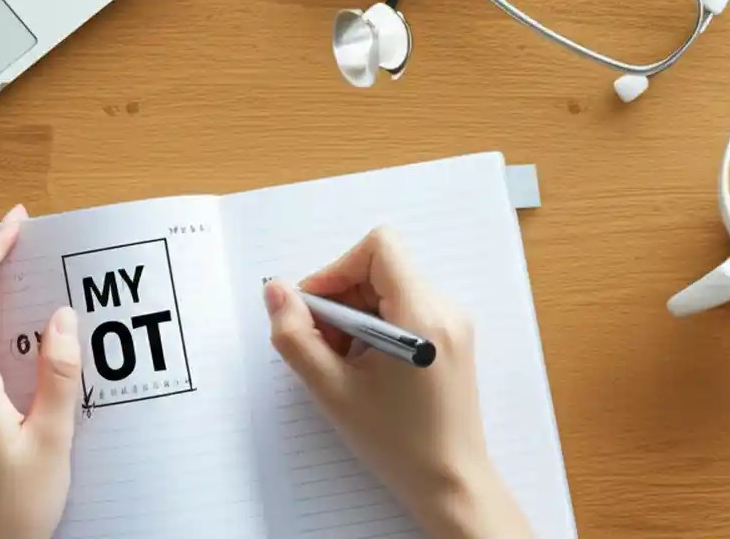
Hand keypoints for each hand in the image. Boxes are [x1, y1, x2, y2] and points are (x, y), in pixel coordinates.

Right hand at [264, 228, 532, 538]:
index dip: (337, 269)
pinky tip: (364, 367)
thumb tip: (276, 292)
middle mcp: (445, 309)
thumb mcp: (332, 390)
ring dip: (355, 315)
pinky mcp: (451, 338)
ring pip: (389, 289)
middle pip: (380, 268)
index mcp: (422, 315)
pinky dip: (375, 326)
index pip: (379, 247)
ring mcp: (452, 323)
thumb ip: (295, 336)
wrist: (450, 482)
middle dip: (341, 298)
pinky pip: (404, 309)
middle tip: (323, 345)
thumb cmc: (398, 442)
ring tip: (343, 362)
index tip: (315, 308)